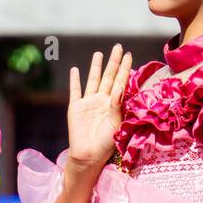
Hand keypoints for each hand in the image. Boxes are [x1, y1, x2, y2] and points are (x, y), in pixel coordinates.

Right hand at [67, 44, 132, 167]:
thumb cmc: (106, 143)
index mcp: (114, 104)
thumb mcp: (115, 123)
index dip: (124, 69)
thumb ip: (117, 105)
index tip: (128, 55)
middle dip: (113, 62)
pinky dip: (74, 80)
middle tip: (118, 47)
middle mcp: (102, 101)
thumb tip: (119, 87)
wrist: (89, 155)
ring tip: (99, 54)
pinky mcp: (76, 107)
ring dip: (96, 67)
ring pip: (93, 80)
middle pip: (108, 77)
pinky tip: (75, 70)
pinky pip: (75, 91)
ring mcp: (88, 103)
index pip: (120, 82)